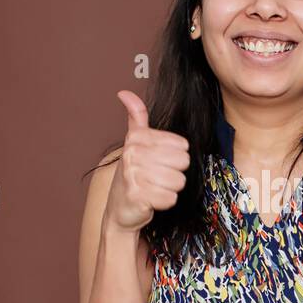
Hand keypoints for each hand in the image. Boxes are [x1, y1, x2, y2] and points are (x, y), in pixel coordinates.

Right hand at [103, 90, 190, 232]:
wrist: (119, 210)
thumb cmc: (133, 176)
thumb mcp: (135, 144)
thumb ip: (136, 118)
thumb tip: (125, 93)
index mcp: (137, 138)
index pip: (182, 146)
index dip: (175, 158)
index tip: (158, 162)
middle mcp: (133, 153)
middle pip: (183, 163)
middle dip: (174, 174)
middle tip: (157, 178)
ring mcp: (133, 175)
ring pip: (178, 181)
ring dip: (170, 189)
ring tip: (154, 189)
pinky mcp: (137, 196)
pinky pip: (170, 198)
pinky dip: (164, 202)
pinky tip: (152, 200)